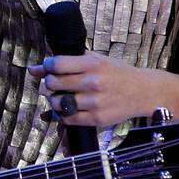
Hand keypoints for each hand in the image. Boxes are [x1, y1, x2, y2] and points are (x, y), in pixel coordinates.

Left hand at [30, 53, 152, 126]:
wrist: (143, 92)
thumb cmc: (117, 74)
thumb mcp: (96, 60)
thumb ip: (67, 62)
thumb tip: (34, 69)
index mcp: (92, 64)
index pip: (56, 64)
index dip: (47, 67)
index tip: (48, 69)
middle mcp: (93, 82)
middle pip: (53, 83)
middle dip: (49, 84)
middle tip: (54, 84)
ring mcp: (94, 102)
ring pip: (57, 103)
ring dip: (54, 100)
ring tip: (61, 97)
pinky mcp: (96, 118)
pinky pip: (67, 119)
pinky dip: (62, 115)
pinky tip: (67, 109)